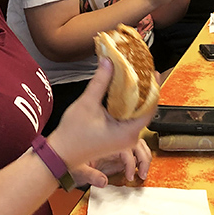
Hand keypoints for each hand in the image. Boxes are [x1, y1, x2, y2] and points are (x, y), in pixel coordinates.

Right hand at [48, 58, 153, 176]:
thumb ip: (101, 81)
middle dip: (145, 90)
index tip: (152, 72)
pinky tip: (124, 91)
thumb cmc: (72, 134)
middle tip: (142, 71)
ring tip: (135, 77)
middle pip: (146, 109)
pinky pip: (130, 117)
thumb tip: (109, 61)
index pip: (150, 107)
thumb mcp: (87, 103)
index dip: (153, 88)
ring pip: (138, 113)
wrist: (61, 153)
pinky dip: (129, 104)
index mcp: (128, 132)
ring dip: (137, 96)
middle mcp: (130, 137)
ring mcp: (125, 138)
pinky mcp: (119, 136)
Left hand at [72, 138, 151, 187]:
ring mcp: (116, 145)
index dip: (130, 162)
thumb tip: (103, 181)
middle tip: (142, 174)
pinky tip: (139, 170)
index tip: (129, 176)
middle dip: (143, 158)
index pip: (125, 148)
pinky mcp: (118, 152)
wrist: (65, 158)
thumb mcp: (78, 169)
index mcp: (105, 141)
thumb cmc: (70, 161)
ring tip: (143, 172)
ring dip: (145, 156)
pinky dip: (141, 158)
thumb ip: (91, 175)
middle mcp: (113, 141)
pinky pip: (134, 151)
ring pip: (138, 144)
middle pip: (136, 142)